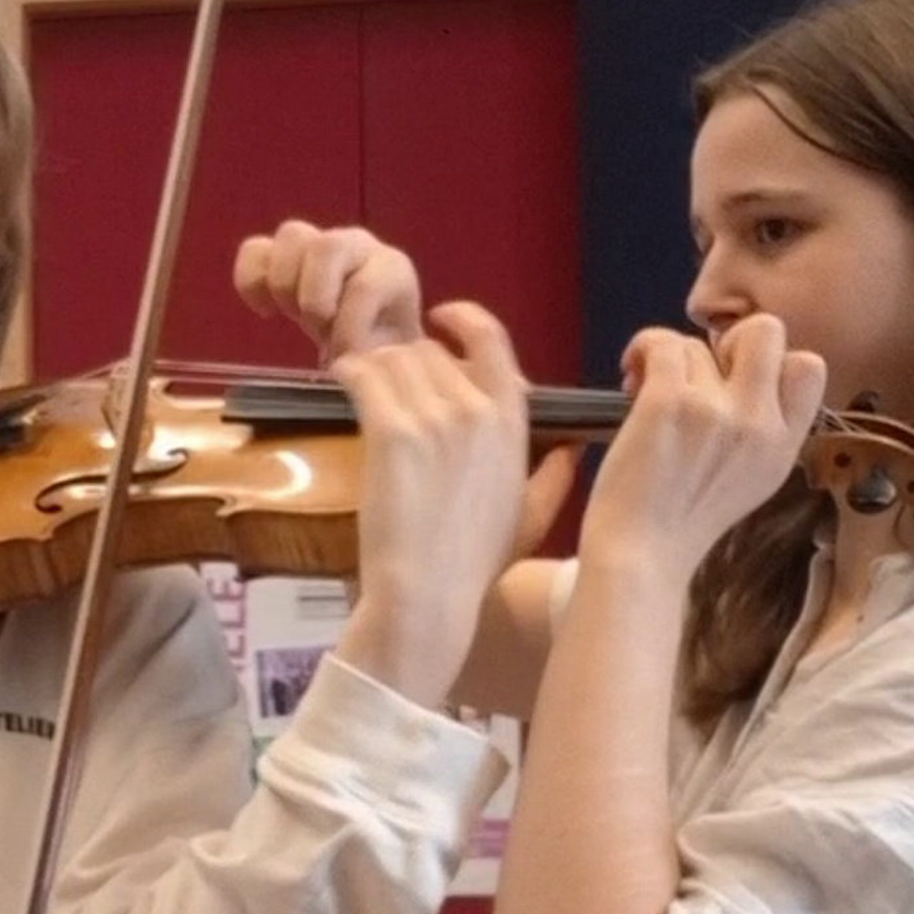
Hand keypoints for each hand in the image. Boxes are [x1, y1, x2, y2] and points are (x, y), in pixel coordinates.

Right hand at [234, 220, 420, 361]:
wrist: (367, 338)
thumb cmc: (380, 351)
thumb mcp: (389, 359)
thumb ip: (374, 357)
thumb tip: (343, 363)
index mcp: (391, 269)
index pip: (365, 286)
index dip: (348, 326)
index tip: (343, 358)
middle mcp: (357, 245)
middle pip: (328, 245)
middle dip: (314, 296)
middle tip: (316, 329)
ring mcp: (317, 242)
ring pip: (291, 236)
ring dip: (285, 283)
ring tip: (292, 315)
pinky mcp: (282, 253)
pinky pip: (255, 250)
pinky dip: (252, 282)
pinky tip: (265, 311)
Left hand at [330, 301, 532, 707]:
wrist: (428, 594)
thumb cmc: (475, 564)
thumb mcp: (531, 518)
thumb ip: (554, 477)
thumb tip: (572, 448)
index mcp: (513, 421)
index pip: (492, 340)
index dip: (463, 320)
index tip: (440, 318)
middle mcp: (478, 408)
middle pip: (429, 352)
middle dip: (402, 360)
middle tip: (381, 378)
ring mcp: (435, 417)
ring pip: (394, 359)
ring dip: (372, 364)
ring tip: (357, 380)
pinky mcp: (392, 430)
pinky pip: (364, 377)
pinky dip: (349, 373)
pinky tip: (340, 380)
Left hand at [579, 314, 824, 578]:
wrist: (640, 556)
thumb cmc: (681, 522)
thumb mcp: (750, 481)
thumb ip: (760, 431)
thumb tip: (739, 375)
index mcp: (784, 445)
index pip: (809, 365)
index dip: (768, 360)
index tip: (732, 382)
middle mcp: (758, 423)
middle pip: (766, 330)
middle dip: (727, 339)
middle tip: (696, 374)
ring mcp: (714, 411)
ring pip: (698, 342)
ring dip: (669, 358)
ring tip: (648, 391)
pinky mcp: (667, 404)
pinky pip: (661, 343)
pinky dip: (642, 349)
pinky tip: (630, 375)